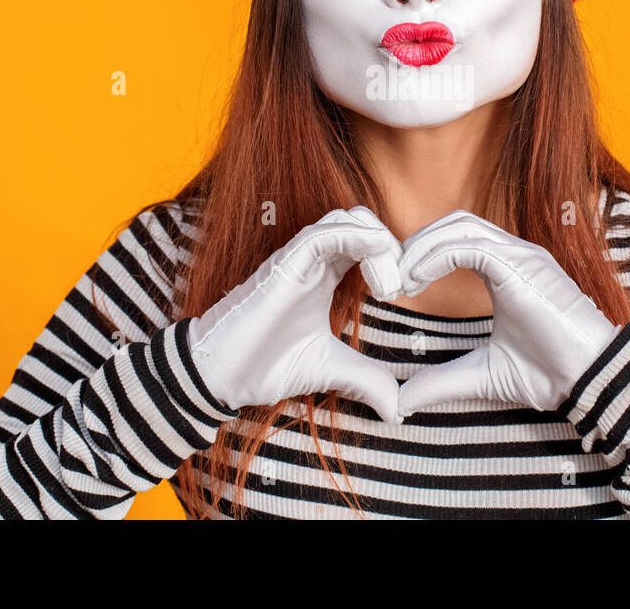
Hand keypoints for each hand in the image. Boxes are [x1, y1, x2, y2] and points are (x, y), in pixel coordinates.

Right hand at [187, 206, 406, 424]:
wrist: (221, 376)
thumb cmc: (266, 364)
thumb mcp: (331, 371)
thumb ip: (366, 380)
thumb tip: (398, 409)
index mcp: (325, 276)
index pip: (366, 243)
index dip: (392, 257)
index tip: (408, 291)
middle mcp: (313, 261)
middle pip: (360, 222)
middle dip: (390, 246)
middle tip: (400, 287)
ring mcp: (297, 260)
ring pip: (344, 219)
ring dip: (376, 241)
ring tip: (387, 285)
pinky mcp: (283, 266)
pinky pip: (321, 235)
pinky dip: (353, 237)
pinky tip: (373, 256)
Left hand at [390, 211, 623, 416]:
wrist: (590, 381)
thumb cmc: (549, 374)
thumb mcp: (482, 376)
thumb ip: (442, 381)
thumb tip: (401, 401)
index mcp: (507, 269)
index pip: (456, 239)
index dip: (422, 254)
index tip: (398, 286)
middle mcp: (514, 253)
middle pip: (453, 224)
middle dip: (416, 244)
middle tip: (390, 278)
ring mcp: (521, 255)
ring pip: (459, 227)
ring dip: (421, 247)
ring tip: (400, 279)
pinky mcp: (522, 265)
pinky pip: (471, 245)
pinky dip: (437, 256)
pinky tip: (417, 280)